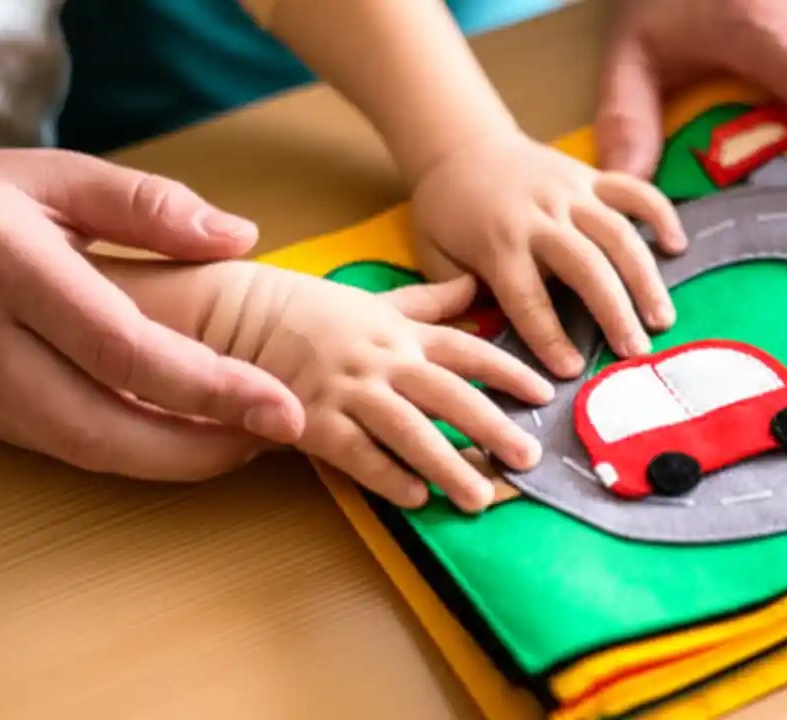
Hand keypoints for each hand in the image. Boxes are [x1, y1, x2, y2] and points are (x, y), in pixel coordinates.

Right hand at [0, 149, 304, 479]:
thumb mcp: (54, 176)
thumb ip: (146, 204)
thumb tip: (239, 236)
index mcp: (9, 265)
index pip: (124, 348)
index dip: (211, 387)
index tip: (283, 407)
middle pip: (102, 425)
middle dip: (200, 448)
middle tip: (276, 436)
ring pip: (82, 449)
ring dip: (173, 459)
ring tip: (246, 440)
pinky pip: (62, 446)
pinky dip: (134, 451)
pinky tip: (188, 436)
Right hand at [243, 270, 553, 511]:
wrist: (241, 313)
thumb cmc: (312, 310)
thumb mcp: (376, 299)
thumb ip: (429, 302)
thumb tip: (473, 285)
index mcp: (403, 333)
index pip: (468, 351)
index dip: (509, 372)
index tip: (545, 394)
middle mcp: (385, 362)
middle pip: (450, 395)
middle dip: (493, 426)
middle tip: (530, 457)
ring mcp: (350, 392)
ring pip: (410, 431)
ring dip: (448, 464)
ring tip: (481, 497)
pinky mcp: (314, 421)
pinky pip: (357, 453)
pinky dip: (387, 475)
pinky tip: (417, 498)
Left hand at [410, 132, 686, 378]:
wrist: (459, 144)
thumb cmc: (446, 213)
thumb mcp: (434, 255)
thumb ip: (456, 294)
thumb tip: (488, 333)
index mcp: (498, 243)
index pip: (527, 299)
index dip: (550, 337)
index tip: (572, 370)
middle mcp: (540, 216)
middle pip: (585, 267)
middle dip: (614, 311)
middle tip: (635, 352)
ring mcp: (570, 192)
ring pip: (617, 234)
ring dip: (644, 277)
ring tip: (662, 319)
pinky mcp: (591, 176)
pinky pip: (633, 190)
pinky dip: (660, 214)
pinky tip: (677, 247)